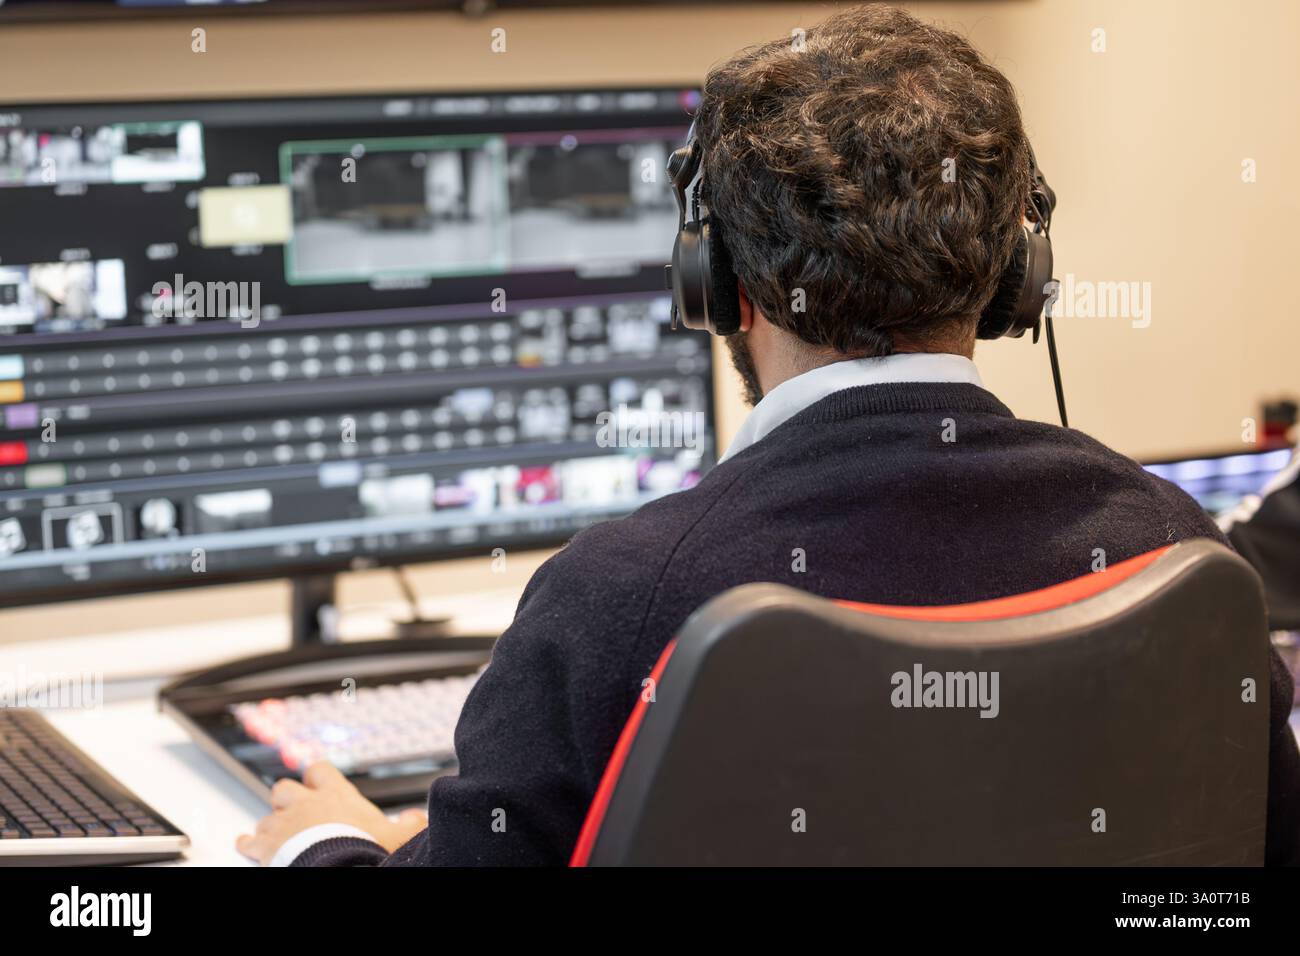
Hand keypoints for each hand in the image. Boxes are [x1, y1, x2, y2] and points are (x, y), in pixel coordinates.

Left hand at [235, 761, 427, 865]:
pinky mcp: (265, 846)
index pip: (319, 770)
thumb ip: (408, 824)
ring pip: (266, 815)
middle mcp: (305, 804)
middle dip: (287, 798)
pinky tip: (244, 844)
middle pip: (285, 787)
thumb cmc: (365, 849)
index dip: (317, 776)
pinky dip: (246, 843)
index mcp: (335, 795)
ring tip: (277, 835)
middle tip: (295, 809)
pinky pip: (247, 841)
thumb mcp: (396, 835)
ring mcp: (282, 824)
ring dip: (270, 824)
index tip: (318, 783)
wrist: (335, 869)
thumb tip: (420, 818)